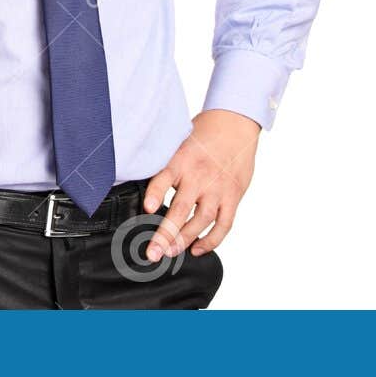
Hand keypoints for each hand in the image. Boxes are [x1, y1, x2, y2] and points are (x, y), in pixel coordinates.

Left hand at [142, 108, 260, 259]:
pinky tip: (198, 249)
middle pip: (181, 208)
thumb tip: (141, 186)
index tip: (148, 207)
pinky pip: (224, 224)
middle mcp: (200, 175)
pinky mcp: (233, 196)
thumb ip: (165, 165)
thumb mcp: (178, 142)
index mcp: (182, 160)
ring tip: (170, 252)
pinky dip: (211, 240)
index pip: (165, 177)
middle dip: (166, 233)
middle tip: (153, 252)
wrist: (235, 124)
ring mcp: (218, 188)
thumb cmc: (202, 135)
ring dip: (186, 240)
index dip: (156, 193)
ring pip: (202, 220)